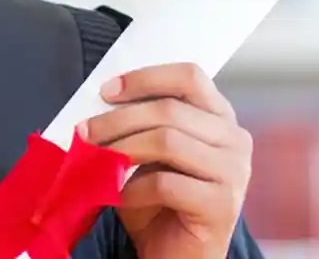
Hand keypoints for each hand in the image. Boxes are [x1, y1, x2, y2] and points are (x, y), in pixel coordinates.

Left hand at [77, 63, 251, 258]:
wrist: (175, 253)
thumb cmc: (159, 199)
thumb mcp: (147, 152)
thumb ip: (137, 124)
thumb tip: (97, 102)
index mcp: (219, 117)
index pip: (189, 77)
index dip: (146, 78)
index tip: (106, 91)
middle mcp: (234, 139)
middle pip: (170, 110)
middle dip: (118, 119)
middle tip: (85, 131)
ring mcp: (233, 172)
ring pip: (168, 141)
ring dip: (122, 148)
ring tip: (95, 159)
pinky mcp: (222, 205)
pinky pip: (166, 183)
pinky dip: (132, 186)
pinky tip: (117, 194)